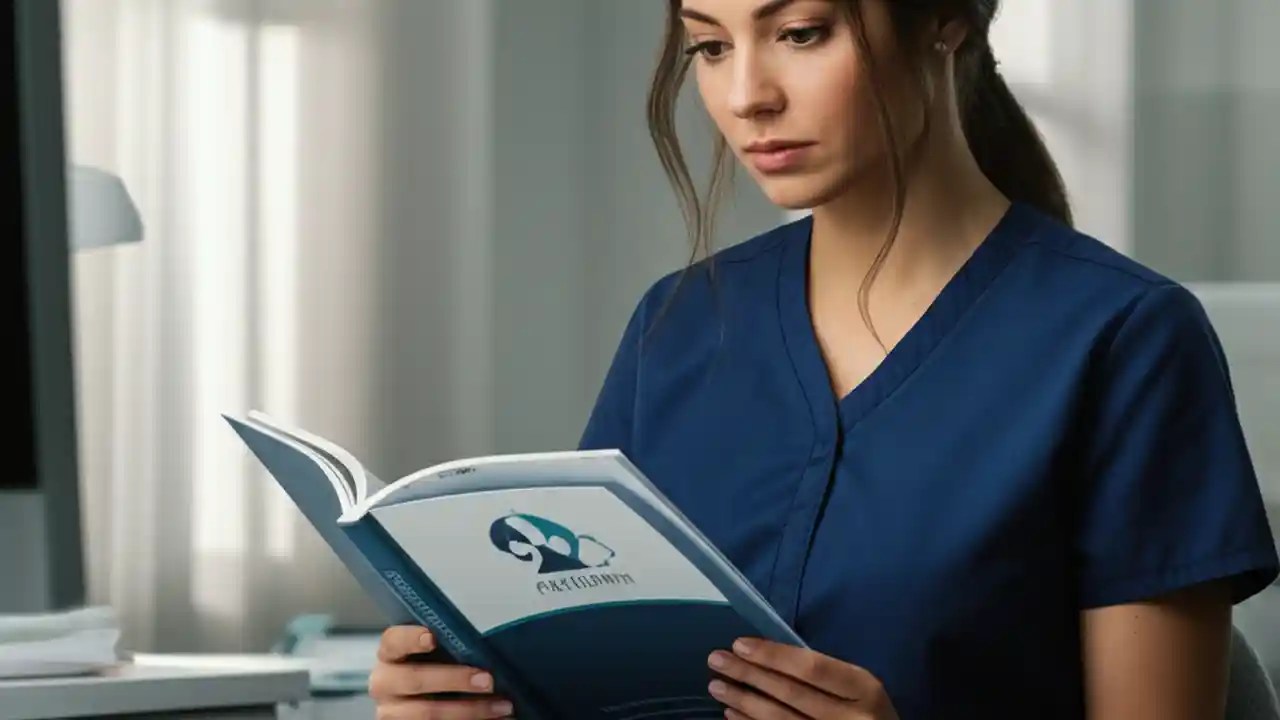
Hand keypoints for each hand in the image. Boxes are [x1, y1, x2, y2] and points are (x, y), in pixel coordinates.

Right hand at [368, 625, 513, 718]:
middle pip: (414, 680)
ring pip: (427, 713)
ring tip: (502, 706)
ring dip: (470, 710)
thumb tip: (485, 649)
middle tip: (488, 680)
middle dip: (455, 680)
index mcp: (390, 656)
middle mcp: (384, 683)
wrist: (426, 703)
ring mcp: (392, 712)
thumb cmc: (437, 671)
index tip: (432, 637)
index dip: (410, 639)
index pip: (393, 641)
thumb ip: (451, 649)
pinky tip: (494, 719)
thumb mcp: (439, 656)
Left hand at [707, 637, 898, 719]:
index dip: (774, 655)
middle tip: (717, 659)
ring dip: (743, 701)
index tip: (740, 644)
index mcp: (864, 689)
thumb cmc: (869, 712)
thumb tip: (768, 656)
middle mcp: (851, 717)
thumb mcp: (859, 688)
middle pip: (791, 693)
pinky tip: (732, 713)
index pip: (812, 667)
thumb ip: (826, 674)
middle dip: (749, 674)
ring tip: (716, 686)